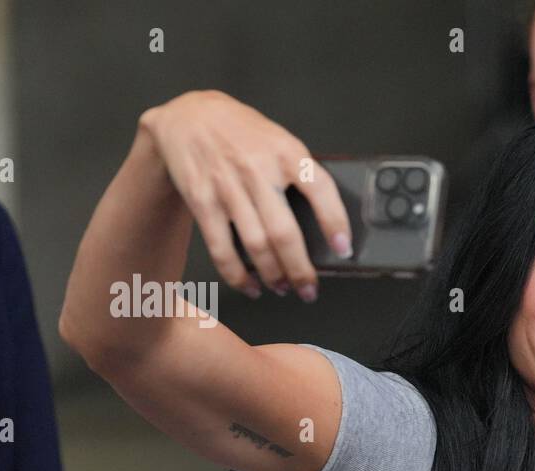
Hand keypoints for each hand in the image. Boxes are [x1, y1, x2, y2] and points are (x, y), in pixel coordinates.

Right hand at [138, 90, 351, 297]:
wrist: (190, 116)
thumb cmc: (245, 134)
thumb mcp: (280, 139)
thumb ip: (301, 174)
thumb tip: (328, 226)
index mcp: (286, 152)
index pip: (320, 189)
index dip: (335, 222)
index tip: (344, 249)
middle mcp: (257, 169)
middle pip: (284, 232)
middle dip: (300, 269)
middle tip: (309, 289)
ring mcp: (227, 187)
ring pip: (256, 245)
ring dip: (273, 276)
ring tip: (284, 288)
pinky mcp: (203, 201)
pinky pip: (222, 248)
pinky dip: (238, 275)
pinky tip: (251, 286)